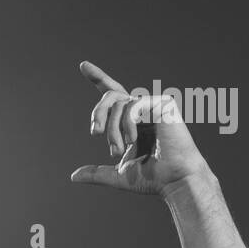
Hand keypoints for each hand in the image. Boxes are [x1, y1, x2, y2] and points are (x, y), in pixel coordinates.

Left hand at [70, 60, 209, 197]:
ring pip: (119, 104)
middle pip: (111, 96)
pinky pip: (133, 106)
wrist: (174, 181)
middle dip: (98, 112)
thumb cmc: (153, 179)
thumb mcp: (118, 175)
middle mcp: (143, 110)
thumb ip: (97, 172)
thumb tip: (73, 176)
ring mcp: (153, 105)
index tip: (83, 66)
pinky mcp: (162, 103)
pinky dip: (127, 124)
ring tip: (117, 150)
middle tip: (94, 132)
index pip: (114, 95)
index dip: (99, 79)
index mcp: (133, 122)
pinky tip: (132, 140)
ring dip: (112, 129)